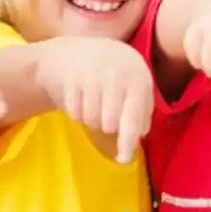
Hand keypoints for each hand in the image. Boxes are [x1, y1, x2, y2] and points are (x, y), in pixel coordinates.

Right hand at [47, 39, 154, 163]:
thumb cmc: (112, 75)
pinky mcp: (71, 78)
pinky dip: (77, 111)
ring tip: (93, 102)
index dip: (128, 141)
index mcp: (138, 78)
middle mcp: (117, 74)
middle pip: (110, 124)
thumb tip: (136, 141)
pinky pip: (74, 112)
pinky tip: (80, 96)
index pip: (133, 118)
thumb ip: (139, 112)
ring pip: (91, 119)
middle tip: (106, 111)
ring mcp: (93, 74)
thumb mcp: (133, 86)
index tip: (124, 160)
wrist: (75, 52)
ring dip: (91, 118)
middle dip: (107, 125)